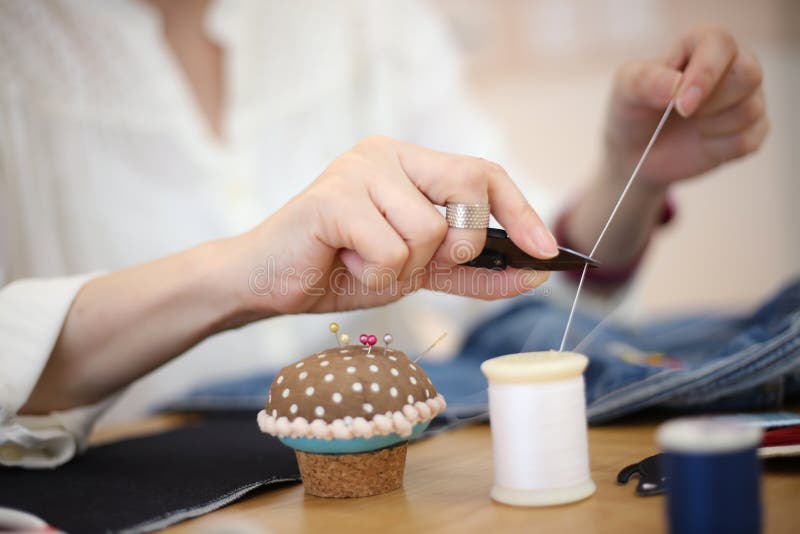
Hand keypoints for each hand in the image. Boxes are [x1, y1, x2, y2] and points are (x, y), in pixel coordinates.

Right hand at [237, 136, 555, 314]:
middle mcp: (386, 153)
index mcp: (408, 161)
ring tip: (364, 262)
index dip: (521, 212)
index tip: (548, 252)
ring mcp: (358, 169)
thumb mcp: (417, 273)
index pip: (483, 173)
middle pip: (468, 188)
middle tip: (420, 264)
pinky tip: (344, 264)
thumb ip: (471, 273)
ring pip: (431, 231)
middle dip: (462, 245)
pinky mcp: (334, 197)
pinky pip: (393, 250)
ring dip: (404, 269)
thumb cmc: (339, 269)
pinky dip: (375, 275)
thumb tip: (533, 274)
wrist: (268, 283)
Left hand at [605, 26, 767, 188]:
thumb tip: (676, 84)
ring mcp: (746, 98)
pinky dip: (718, 148)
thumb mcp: (625, 90)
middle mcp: (732, 65)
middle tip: (681, 114)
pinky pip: (747, 140)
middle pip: (748, 73)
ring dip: (711, 126)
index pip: (720, 43)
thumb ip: (644, 80)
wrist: (636, 154)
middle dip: (711, 103)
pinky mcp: (751, 130)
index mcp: (700, 44)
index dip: (705, 73)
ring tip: (687, 125)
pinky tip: (701, 142)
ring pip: (749, 109)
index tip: (681, 105)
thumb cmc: (633, 111)